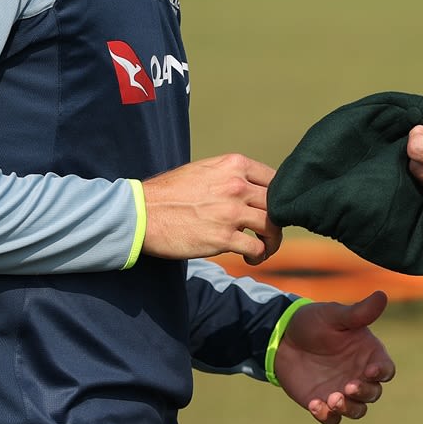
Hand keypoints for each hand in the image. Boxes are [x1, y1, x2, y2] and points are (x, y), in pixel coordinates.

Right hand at [140, 154, 280, 263]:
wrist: (142, 213)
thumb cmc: (169, 193)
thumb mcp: (203, 170)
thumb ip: (230, 175)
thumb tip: (251, 187)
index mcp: (234, 165)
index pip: (275, 179)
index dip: (280, 197)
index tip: (275, 209)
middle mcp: (237, 185)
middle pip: (277, 204)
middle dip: (278, 220)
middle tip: (270, 232)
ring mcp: (231, 212)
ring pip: (272, 227)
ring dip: (273, 241)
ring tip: (264, 249)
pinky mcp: (223, 237)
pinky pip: (256, 247)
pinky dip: (258, 255)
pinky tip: (250, 258)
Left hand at [272, 291, 395, 423]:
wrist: (282, 338)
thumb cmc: (314, 322)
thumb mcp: (335, 315)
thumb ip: (358, 312)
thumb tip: (382, 295)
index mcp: (368, 354)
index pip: (386, 369)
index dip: (382, 372)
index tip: (370, 371)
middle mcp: (359, 375)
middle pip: (374, 393)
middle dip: (364, 393)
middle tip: (347, 386)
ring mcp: (342, 391)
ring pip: (357, 410)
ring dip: (349, 408)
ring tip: (332, 399)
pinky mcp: (323, 402)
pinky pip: (332, 418)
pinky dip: (327, 416)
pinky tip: (314, 404)